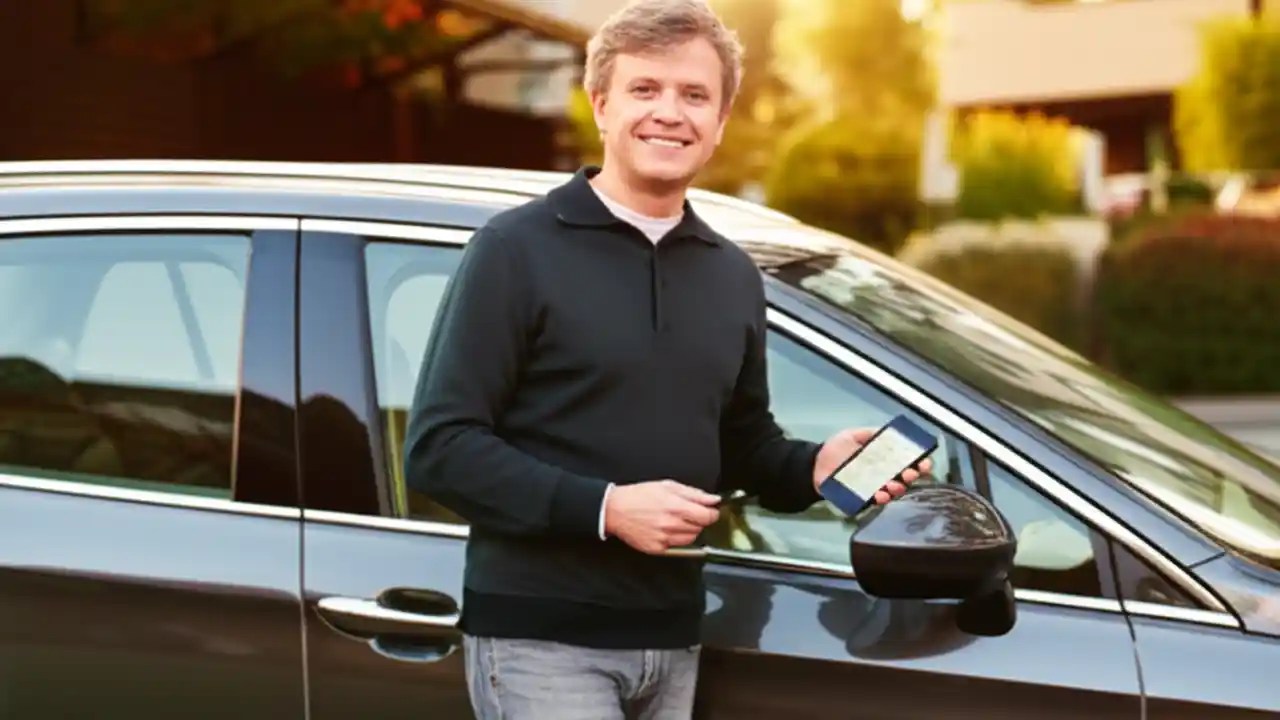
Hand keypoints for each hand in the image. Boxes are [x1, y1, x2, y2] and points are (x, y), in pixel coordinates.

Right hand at [604, 480, 720, 554]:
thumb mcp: (668, 486)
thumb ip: (694, 493)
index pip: (707, 516)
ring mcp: (664, 538)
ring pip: (690, 539)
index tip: (710, 511)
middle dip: (698, 520)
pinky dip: (675, 539)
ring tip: (675, 520)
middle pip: (700, 528)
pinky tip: (665, 529)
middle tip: (687, 512)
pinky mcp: (657, 549)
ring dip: (688, 530)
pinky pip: (676, 547)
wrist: (615, 510)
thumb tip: (713, 500)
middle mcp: (671, 524)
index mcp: (676, 506)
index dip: (712, 513)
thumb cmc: (639, 496)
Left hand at [813, 428, 933, 504]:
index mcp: (883, 459)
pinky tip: (881, 493)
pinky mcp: (860, 498)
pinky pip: (873, 501)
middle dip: (911, 476)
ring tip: (894, 484)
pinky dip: (879, 498)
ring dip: (897, 489)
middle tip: (911, 473)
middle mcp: (881, 475)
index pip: (907, 462)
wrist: (814, 465)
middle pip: (904, 478)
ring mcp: (872, 488)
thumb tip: (890, 432)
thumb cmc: (835, 450)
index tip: (925, 463)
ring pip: (891, 491)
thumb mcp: (853, 435)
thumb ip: (871, 433)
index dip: (919, 463)